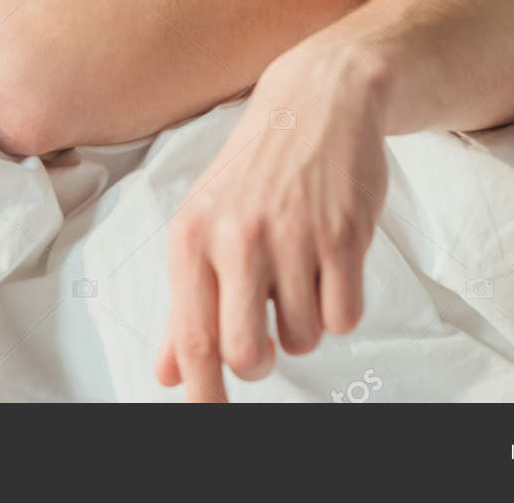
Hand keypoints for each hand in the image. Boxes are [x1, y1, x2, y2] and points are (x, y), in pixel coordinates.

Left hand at [156, 39, 388, 401]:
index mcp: (193, 236)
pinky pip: (345, 317)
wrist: (320, 98)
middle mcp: (238, 236)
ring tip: (302, 276)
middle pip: (247, 352)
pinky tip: (332, 270)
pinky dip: (341, 309)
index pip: (193, 338)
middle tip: (269, 340)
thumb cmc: (257, 170)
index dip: (203, 393)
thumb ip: (187, 303)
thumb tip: (168, 374)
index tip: (211, 415)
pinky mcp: (343, 233)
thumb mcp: (207, 223)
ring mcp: (294, 234)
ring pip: (304, 338)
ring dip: (306, 325)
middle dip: (262, 362)